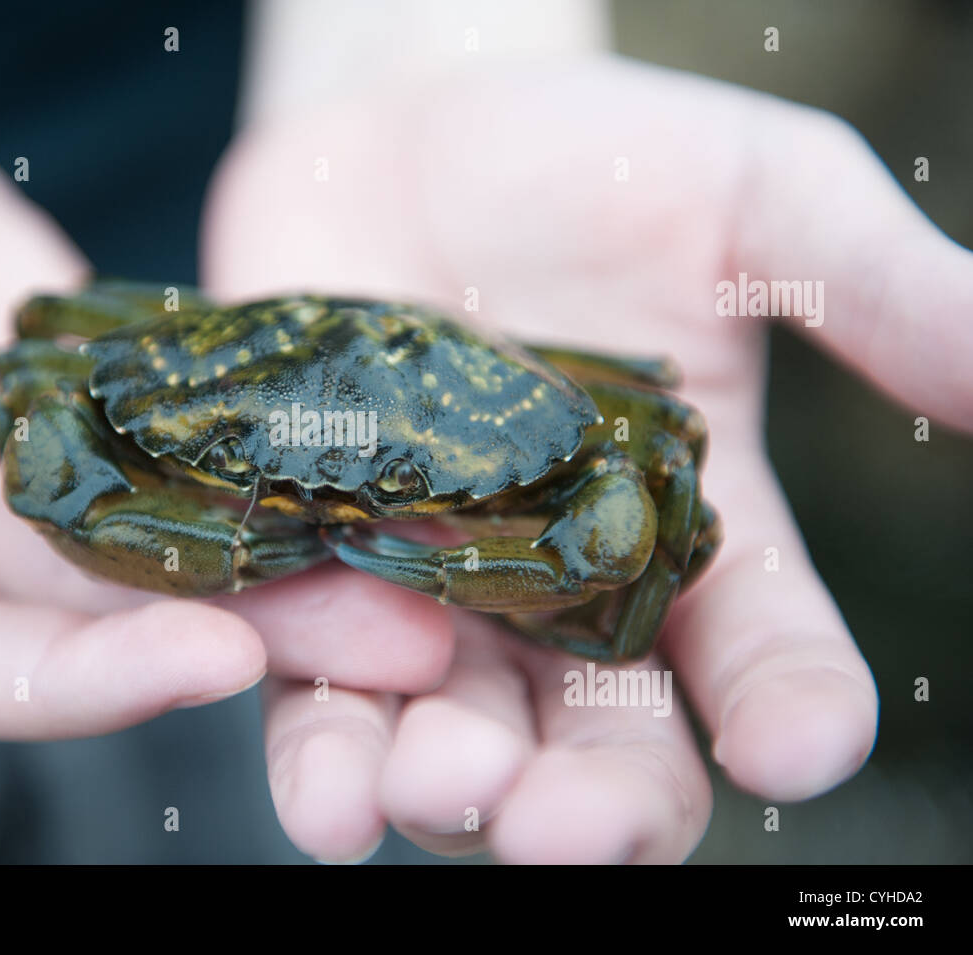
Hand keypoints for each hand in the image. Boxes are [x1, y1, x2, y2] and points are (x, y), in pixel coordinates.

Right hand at [0, 1, 452, 741]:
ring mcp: (19, 446)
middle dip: (249, 630)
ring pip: (165, 521)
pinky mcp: (77, 367)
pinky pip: (178, 412)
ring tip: (419, 560)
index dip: (81, 684)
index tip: (215, 662)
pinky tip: (365, 447)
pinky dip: (264, 436)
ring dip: (290, 549)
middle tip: (396, 643)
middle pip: (103, 612)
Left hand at [203, 57, 972, 861]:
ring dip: (445, 788)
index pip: (764, 652)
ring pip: (450, 733)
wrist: (417, 129)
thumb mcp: (759, 202)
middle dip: (593, 799)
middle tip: (566, 828)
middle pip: (599, 740)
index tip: (799, 742)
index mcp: (699, 531)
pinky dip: (318, 737)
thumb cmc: (603, 159)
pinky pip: (312, 674)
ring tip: (437, 794)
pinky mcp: (319, 559)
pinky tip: (325, 790)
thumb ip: (880, 291)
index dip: (791, 706)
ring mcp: (433, 584)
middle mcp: (566, 589)